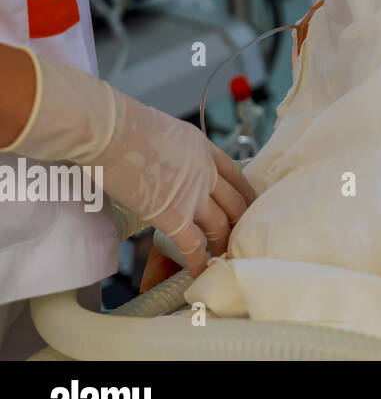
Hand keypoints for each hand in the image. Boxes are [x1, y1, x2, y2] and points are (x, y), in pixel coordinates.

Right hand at [3, 52, 256, 276]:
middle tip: (243, 234)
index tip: (250, 202)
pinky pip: (194, 245)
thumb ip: (172, 151)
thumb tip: (160, 161)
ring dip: (223, 243)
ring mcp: (193, 194)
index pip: (235, 172)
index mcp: (203, 147)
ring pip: (220, 225)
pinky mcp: (173, 215)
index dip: (245, 191)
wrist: (112, 133)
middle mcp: (206, 171)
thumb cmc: (123, 127)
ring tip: (224, 256)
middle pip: (235, 201)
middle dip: (241, 221)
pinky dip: (200, 261)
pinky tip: (202, 272)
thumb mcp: (162, 132)